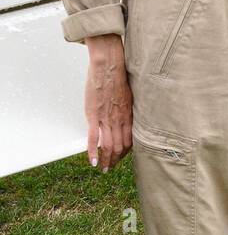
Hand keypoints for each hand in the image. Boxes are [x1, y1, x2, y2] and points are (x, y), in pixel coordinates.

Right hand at [84, 34, 132, 171]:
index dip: (125, 153)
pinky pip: (94, 138)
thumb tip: (126, 114)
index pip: (129, 141)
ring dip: (105, 160)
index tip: (120, 157)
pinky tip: (92, 161)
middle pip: (119, 147)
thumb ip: (126, 107)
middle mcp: (120, 120)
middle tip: (109, 168)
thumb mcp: (128, 95)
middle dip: (115, 161)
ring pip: (108, 146)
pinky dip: (93, 152)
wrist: (109, 66)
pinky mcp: (94, 115)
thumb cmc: (117, 77)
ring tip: (102, 168)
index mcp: (129, 115)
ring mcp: (107, 119)